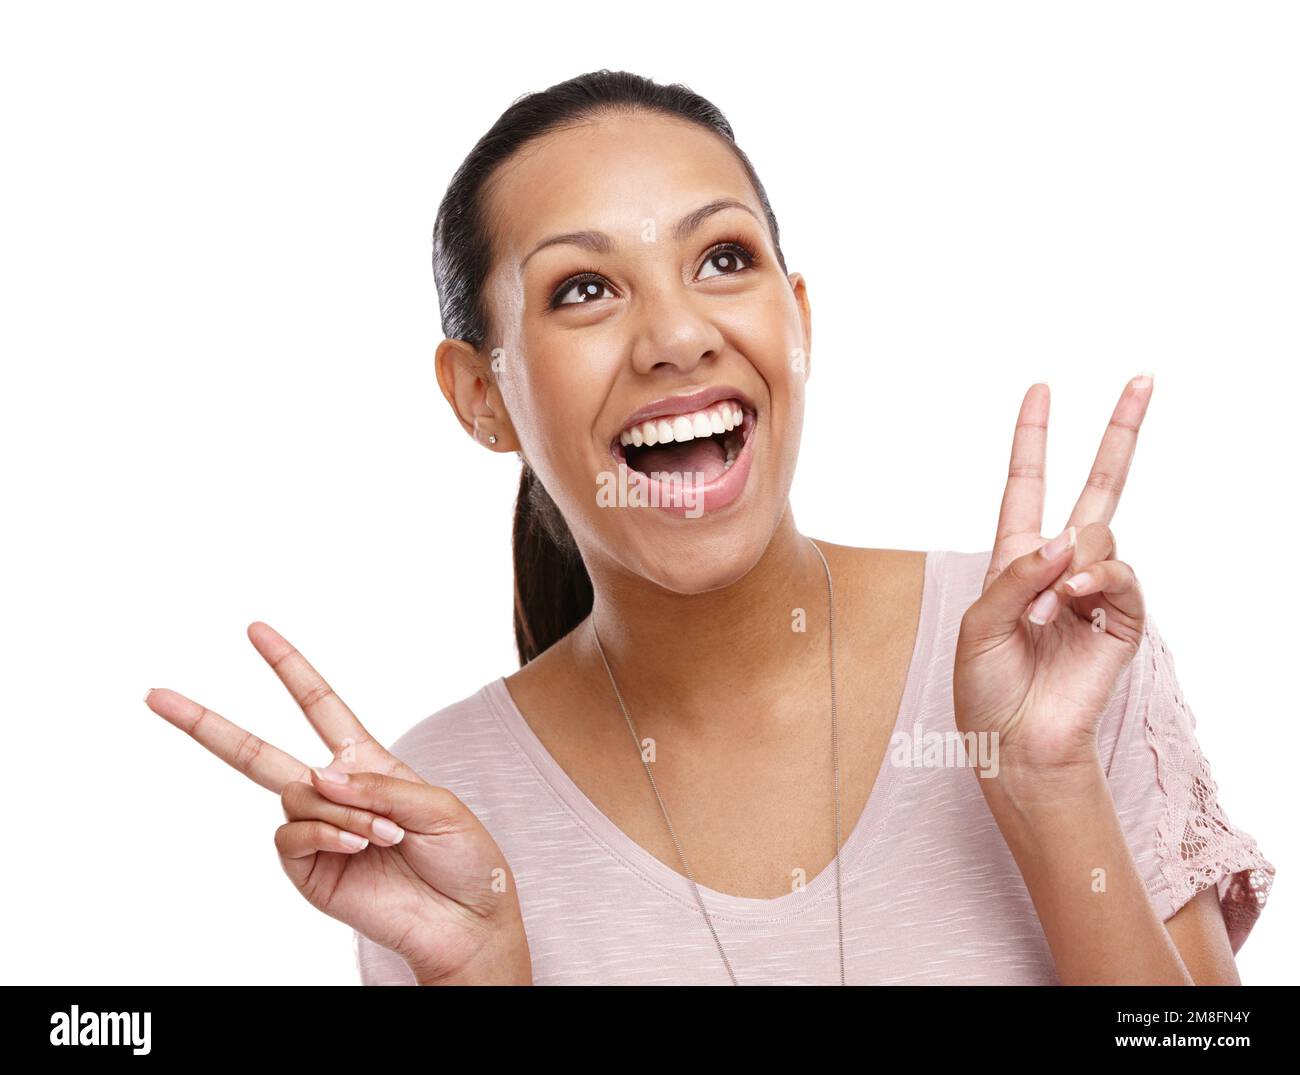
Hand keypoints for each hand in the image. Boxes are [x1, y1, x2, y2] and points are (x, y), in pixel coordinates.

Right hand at [144, 621, 531, 984]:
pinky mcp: (307, 871)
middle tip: (156, 695)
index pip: (318, 705)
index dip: (289, 667)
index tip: (256, 630)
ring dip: (341, 812)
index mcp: (365, 764)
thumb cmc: (462, 857)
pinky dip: (327, 834)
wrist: (465, 919)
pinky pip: (293, 835)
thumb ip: (378, 786)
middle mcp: (331, 794)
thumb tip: (317, 779)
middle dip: (206, 723)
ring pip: (295, 797)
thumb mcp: (436, 804)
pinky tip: (359, 848)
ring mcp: (315, 833)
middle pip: (255, 751)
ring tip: (384, 836)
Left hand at [952, 375, 1152, 783]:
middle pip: (1098, 487)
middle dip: (1121, 433)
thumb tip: (1067, 542)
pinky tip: (1076, 598)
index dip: (1033, 438)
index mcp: (1015, 558)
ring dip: (1068, 568)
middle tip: (1144, 379)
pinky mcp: (1122, 620)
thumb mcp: (980, 623)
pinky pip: (1122, 576)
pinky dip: (1099, 580)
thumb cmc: (985, 684)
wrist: (1013, 740)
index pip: (1027, 485)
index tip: (1040, 389)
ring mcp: (1094, 590)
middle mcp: (1059, 566)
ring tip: (1044, 613)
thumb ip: (1018, 576)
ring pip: (1100, 536)